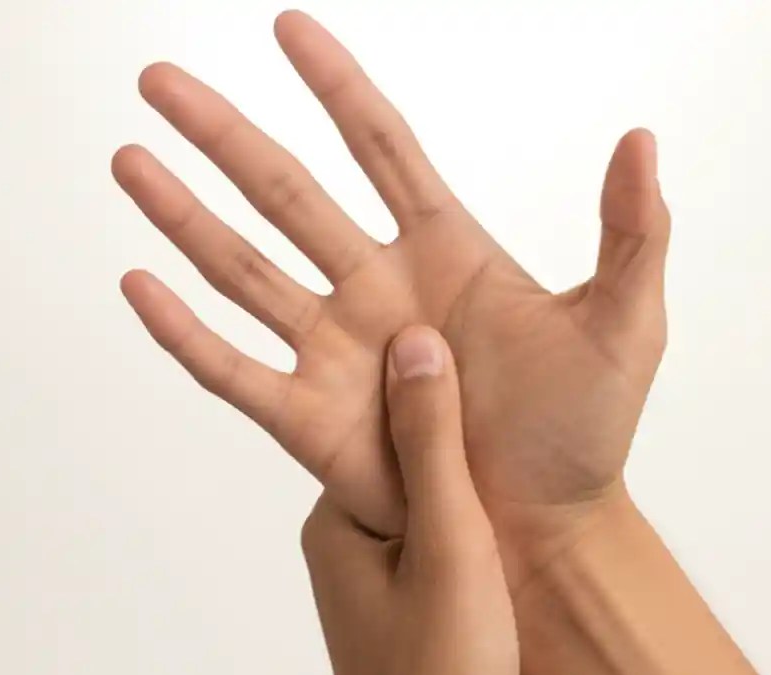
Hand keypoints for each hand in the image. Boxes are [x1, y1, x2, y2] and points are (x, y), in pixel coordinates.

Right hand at [116, 10, 669, 580]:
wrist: (549, 528)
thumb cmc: (586, 432)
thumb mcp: (625, 325)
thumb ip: (632, 232)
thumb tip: (641, 140)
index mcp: (445, 250)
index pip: (380, 146)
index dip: (335, 84)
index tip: (287, 28)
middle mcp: (377, 289)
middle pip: (287, 192)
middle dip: (224, 133)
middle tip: (160, 79)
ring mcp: (338, 351)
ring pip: (244, 268)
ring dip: (184, 215)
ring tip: (129, 158)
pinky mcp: (312, 421)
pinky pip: (234, 371)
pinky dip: (183, 331)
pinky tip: (138, 284)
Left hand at [301, 326, 519, 674]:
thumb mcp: (450, 548)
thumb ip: (434, 447)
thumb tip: (417, 344)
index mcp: (336, 521)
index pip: (376, 418)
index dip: (426, 377)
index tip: (472, 335)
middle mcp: (346, 544)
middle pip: (401, 451)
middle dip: (450, 420)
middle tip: (512, 383)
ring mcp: (375, 577)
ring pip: (426, 495)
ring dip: (469, 471)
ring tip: (524, 442)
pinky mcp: (408, 604)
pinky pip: (441, 534)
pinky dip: (476, 515)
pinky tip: (518, 513)